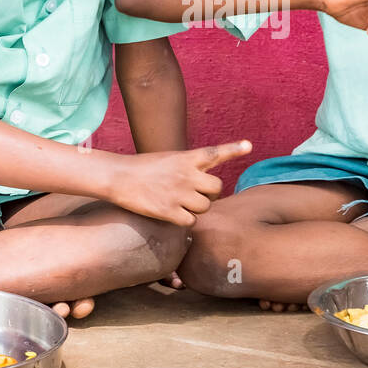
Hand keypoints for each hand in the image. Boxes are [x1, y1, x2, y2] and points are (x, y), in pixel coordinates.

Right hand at [110, 141, 252, 224]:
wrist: (119, 177)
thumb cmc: (144, 168)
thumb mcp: (170, 158)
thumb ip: (191, 165)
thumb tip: (208, 177)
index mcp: (187, 158)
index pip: (215, 152)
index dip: (234, 149)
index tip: (249, 146)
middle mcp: (187, 175)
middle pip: (216, 188)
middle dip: (209, 193)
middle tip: (195, 193)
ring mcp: (179, 194)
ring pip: (205, 207)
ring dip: (197, 208)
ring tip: (181, 202)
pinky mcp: (169, 211)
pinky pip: (190, 221)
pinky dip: (185, 220)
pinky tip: (173, 214)